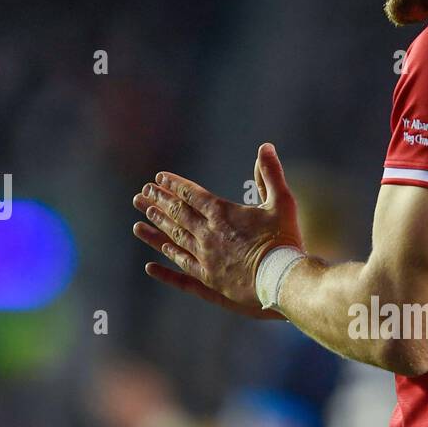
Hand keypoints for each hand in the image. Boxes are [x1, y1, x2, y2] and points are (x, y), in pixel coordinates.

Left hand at [133, 143, 303, 317]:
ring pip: (174, 238)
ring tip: (142, 216)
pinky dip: (167, 260)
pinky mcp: (208, 279)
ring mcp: (205, 257)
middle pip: (177, 214)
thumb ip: (270, 174)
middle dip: (159, 201)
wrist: (282, 278)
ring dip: (157, 225)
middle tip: (142, 193)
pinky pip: (181, 267)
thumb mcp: (282, 202)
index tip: (159, 178)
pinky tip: (154, 258)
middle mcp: (207, 233)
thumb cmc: (285, 240)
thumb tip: (266, 147)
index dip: (175, 185)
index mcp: (222, 213)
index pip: (191, 194)